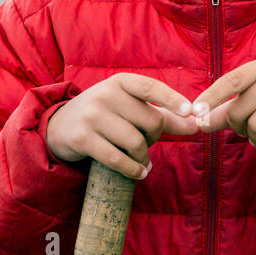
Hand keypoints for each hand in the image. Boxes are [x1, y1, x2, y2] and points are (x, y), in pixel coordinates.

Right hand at [46, 73, 198, 179]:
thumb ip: (163, 114)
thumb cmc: (104, 115)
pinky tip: (139, 173)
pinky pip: (117, 158)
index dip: (172, 99)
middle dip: (155, 137)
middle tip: (148, 143)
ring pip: (135, 142)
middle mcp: (106, 94)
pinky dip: (133, 169)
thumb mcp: (129, 107)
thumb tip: (195, 123)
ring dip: (144, 158)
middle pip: (150, 121)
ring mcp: (92, 116)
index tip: (190, 112)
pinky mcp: (83, 138)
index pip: (151, 87)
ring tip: (143, 162)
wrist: (59, 126)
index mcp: (120, 81)